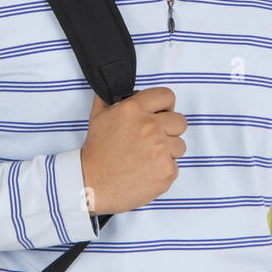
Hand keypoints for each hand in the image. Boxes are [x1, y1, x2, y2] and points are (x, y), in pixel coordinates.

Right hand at [79, 87, 186, 216]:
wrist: (91, 183)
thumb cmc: (96, 152)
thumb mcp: (99, 117)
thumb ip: (111, 98)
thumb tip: (116, 87)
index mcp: (134, 110)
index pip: (167, 96)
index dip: (166, 106)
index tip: (162, 115)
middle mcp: (149, 127)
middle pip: (180, 121)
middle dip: (169, 130)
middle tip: (152, 141)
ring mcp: (160, 150)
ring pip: (180, 145)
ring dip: (167, 152)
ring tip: (146, 159)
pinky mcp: (166, 171)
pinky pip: (175, 166)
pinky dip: (163, 171)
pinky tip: (146, 172)